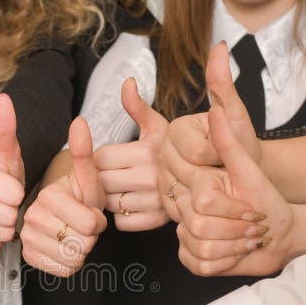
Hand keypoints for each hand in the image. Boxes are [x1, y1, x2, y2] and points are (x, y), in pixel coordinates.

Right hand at [0, 94, 24, 254]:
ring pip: (0, 234)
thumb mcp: (6, 152)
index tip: (8, 188)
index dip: (18, 194)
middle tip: (3, 204)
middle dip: (12, 212)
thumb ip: (6, 128)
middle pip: (7, 217)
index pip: (14, 195)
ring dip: (5, 228)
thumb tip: (5, 98)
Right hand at [21, 117, 106, 276]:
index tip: (87, 210)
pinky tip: (64, 248)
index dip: (98, 222)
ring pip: (73, 258)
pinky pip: (63, 270)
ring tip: (72, 234)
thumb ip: (83, 152)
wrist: (62, 214)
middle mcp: (31, 217)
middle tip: (80, 224)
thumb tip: (79, 121)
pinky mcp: (28, 257)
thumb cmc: (77, 196)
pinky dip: (70, 263)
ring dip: (80, 250)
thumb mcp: (86, 176)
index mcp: (48, 197)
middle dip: (89, 236)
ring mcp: (26, 238)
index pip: (90, 225)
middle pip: (82, 243)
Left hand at [97, 78, 168, 230]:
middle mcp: (149, 177)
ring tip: (127, 188)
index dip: (102, 158)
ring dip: (113, 198)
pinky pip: (122, 221)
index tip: (114, 159)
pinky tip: (135, 204)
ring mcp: (152, 201)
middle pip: (101, 181)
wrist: (205, 178)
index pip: (99, 158)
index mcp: (145, 152)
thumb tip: (127, 82)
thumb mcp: (157, 126)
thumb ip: (137, 106)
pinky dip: (124, 216)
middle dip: (104, 178)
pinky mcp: (154, 221)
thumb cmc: (173, 151)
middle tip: (118, 174)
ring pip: (110, 203)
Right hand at [160, 41, 260, 218]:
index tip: (225, 154)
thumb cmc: (241, 146)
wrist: (243, 177)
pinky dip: (194, 212)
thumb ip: (222, 84)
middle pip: (185, 174)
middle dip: (213, 178)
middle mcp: (158, 154)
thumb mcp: (235, 115)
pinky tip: (207, 206)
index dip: (218, 156)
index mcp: (172, 131)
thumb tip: (220, 48)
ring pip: (180, 195)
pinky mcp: (158, 203)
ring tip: (219, 189)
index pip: (195, 152)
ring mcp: (156, 179)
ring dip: (207, 198)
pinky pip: (174, 210)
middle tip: (223, 173)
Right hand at [172, 103, 294, 276]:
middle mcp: (179, 202)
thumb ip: (228, 139)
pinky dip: (226, 261)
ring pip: (200, 245)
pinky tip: (237, 252)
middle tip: (254, 224)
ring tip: (249, 237)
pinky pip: (199, 263)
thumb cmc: (264, 196)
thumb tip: (216, 110)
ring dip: (234, 246)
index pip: (204, 200)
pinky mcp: (186, 253)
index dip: (233, 207)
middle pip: (200, 225)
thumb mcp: (248, 166)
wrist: (273, 230)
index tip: (252, 207)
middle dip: (236, 228)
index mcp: (190, 179)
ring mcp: (180, 228)